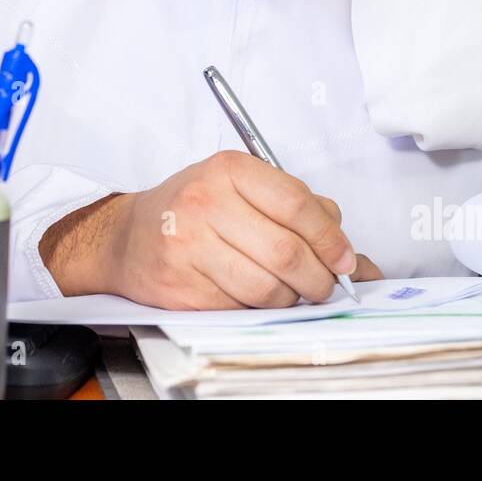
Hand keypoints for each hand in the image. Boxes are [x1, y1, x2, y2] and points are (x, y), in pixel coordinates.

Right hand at [74, 150, 359, 308]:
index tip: (345, 259)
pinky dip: (260, 310)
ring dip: (292, 298)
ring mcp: (190, 246)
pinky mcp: (182, 287)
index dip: (330, 238)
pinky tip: (258, 297)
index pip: (297, 205)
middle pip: (286, 251)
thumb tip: (353, 255)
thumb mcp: (242, 187)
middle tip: (325, 285)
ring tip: (293, 292)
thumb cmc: (193, 208)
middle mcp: (206, 203)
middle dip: (319, 278)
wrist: (128, 236)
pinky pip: (240, 308)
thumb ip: (298, 209)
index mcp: (229, 170)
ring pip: (266, 287)